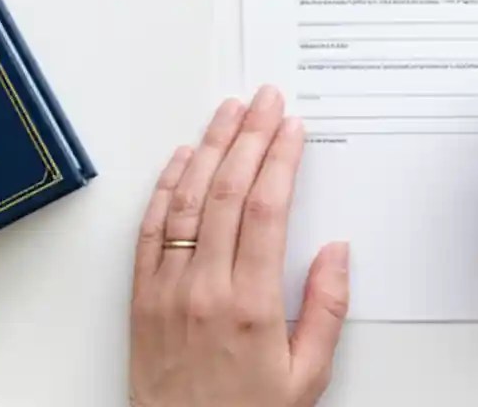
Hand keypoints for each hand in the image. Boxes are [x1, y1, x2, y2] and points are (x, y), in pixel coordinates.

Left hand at [129, 87, 349, 406]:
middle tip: (264, 100)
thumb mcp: (307, 375)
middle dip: (249, 136)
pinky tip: (179, 159)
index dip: (279, 158)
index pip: (266, 209)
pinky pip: (150, 230)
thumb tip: (336, 252)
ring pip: (186, 200)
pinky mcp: (141, 298)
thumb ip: (326, 309)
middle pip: (227, 191)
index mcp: (250, 304)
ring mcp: (167, 289)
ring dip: (207, 147)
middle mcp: (203, 288)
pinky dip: (164, 187)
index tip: (291, 128)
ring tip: (226, 112)